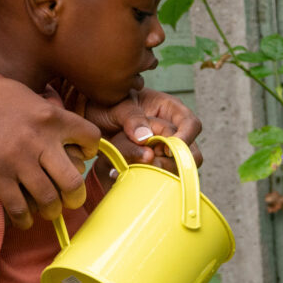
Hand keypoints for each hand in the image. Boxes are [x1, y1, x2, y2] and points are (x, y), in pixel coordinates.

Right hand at [0, 76, 99, 228]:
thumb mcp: (28, 95)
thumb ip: (48, 113)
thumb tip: (63, 131)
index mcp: (51, 117)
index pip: (90, 137)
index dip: (90, 149)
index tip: (82, 155)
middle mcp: (40, 141)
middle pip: (72, 181)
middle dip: (75, 195)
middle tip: (71, 198)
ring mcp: (18, 161)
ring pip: (48, 199)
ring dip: (51, 210)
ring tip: (48, 210)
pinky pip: (18, 207)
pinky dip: (24, 218)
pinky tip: (24, 220)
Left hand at [85, 87, 201, 173]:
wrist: (90, 117)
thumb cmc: (108, 103)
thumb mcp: (118, 105)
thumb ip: (132, 118)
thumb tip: (146, 138)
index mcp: (169, 110)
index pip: (191, 124)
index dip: (185, 138)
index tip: (167, 149)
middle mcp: (171, 131)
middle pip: (190, 153)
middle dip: (171, 162)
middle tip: (148, 162)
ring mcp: (161, 150)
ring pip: (174, 169)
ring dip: (153, 172)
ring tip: (127, 166)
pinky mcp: (149, 164)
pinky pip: (154, 177)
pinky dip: (138, 179)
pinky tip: (116, 173)